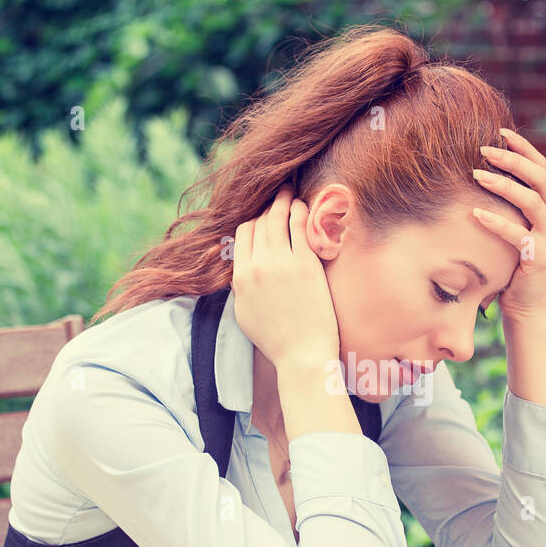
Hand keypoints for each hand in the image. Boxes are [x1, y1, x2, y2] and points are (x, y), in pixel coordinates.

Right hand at [231, 185, 340, 370]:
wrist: (302, 356)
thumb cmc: (276, 341)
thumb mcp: (245, 315)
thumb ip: (240, 288)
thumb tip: (239, 272)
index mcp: (241, 277)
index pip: (242, 234)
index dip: (253, 221)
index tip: (263, 216)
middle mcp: (258, 266)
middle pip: (259, 222)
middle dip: (268, 204)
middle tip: (279, 192)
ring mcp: (283, 263)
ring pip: (277, 219)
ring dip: (283, 201)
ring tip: (289, 191)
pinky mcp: (307, 265)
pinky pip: (300, 227)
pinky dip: (300, 211)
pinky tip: (304, 206)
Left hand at [470, 129, 545, 323]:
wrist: (524, 306)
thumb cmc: (511, 265)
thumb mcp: (511, 229)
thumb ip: (506, 207)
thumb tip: (479, 174)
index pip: (542, 169)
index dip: (524, 148)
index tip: (499, 132)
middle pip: (539, 178)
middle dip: (512, 160)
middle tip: (483, 149)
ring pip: (532, 201)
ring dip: (503, 185)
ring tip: (476, 174)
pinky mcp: (539, 258)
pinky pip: (518, 235)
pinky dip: (497, 222)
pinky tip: (475, 213)